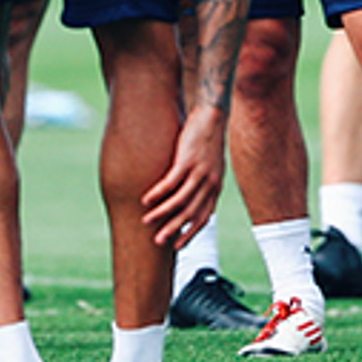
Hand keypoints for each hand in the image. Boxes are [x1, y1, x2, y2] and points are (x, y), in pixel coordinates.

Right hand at [141, 102, 228, 245]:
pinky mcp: (187, 160)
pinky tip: (145, 199)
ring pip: (179, 200)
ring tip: (146, 221)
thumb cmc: (207, 140)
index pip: (203, 217)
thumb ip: (201, 182)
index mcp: (215, 187)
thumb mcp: (210, 165)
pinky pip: (170, 182)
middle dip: (173, 229)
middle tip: (157, 241)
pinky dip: (157, 193)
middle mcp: (209, 183)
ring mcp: (199, 172)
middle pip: (190, 213)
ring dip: (161, 213)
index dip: (190, 233)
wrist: (213, 115)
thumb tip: (187, 197)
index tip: (177, 246)